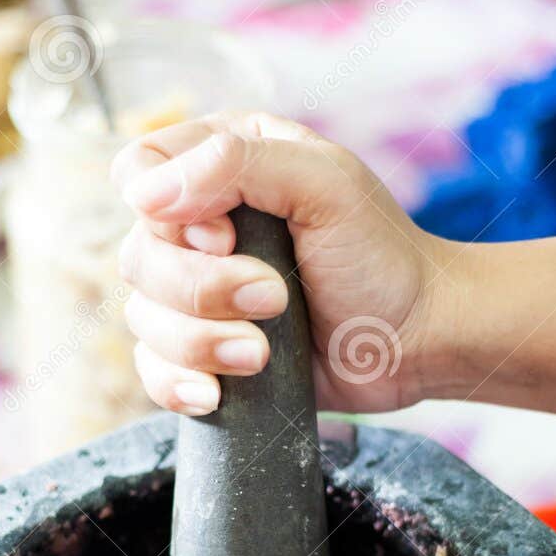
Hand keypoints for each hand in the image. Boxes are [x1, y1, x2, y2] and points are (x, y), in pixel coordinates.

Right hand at [112, 112, 460, 415]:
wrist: (416, 341)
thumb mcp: (324, 183)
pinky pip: (154, 370)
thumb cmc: (382, 255)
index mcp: (223, 164)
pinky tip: (219, 391)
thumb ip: (236, 165)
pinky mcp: (206, 352)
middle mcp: (202, 224)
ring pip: (142, 317)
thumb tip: (146, 194)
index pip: (139, 170)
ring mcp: (200, 293)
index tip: (225, 235)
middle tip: (274, 297)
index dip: (166, 210)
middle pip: (139, 254)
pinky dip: (179, 384)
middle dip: (201, 289)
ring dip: (201, 342)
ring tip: (263, 352)